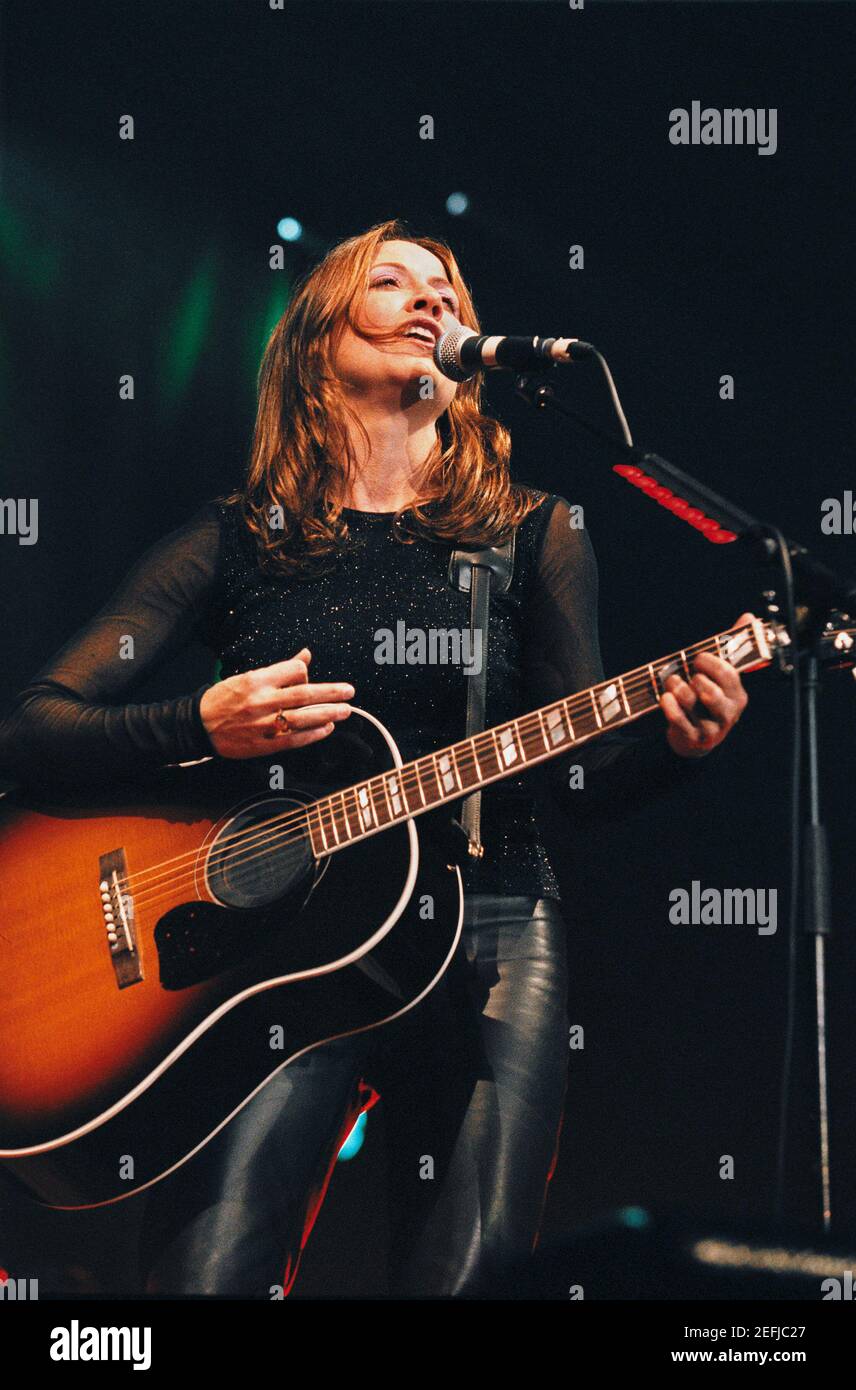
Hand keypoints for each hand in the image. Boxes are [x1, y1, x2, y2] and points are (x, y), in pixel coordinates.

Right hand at [199, 648, 354, 758]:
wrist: (199, 726)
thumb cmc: (224, 698)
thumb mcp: (248, 676)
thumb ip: (280, 669)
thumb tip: (306, 655)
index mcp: (258, 680)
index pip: (295, 671)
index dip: (306, 673)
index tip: (308, 678)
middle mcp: (263, 701)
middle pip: (305, 694)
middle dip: (331, 693)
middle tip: (350, 692)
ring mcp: (265, 724)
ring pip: (304, 717)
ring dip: (328, 713)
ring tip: (345, 710)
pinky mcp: (264, 744)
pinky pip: (295, 739)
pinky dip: (314, 734)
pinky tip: (327, 728)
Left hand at [660, 612, 751, 757]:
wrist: (696, 740)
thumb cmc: (709, 701)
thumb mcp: (722, 678)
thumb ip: (733, 648)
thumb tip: (748, 617)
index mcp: (737, 696)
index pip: (728, 676)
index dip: (711, 664)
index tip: (698, 658)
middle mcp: (727, 713)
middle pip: (712, 693)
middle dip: (695, 678)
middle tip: (687, 673)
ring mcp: (711, 728)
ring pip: (693, 704)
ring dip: (678, 688)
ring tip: (672, 682)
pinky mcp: (694, 739)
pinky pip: (679, 721)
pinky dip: (670, 707)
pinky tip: (665, 697)